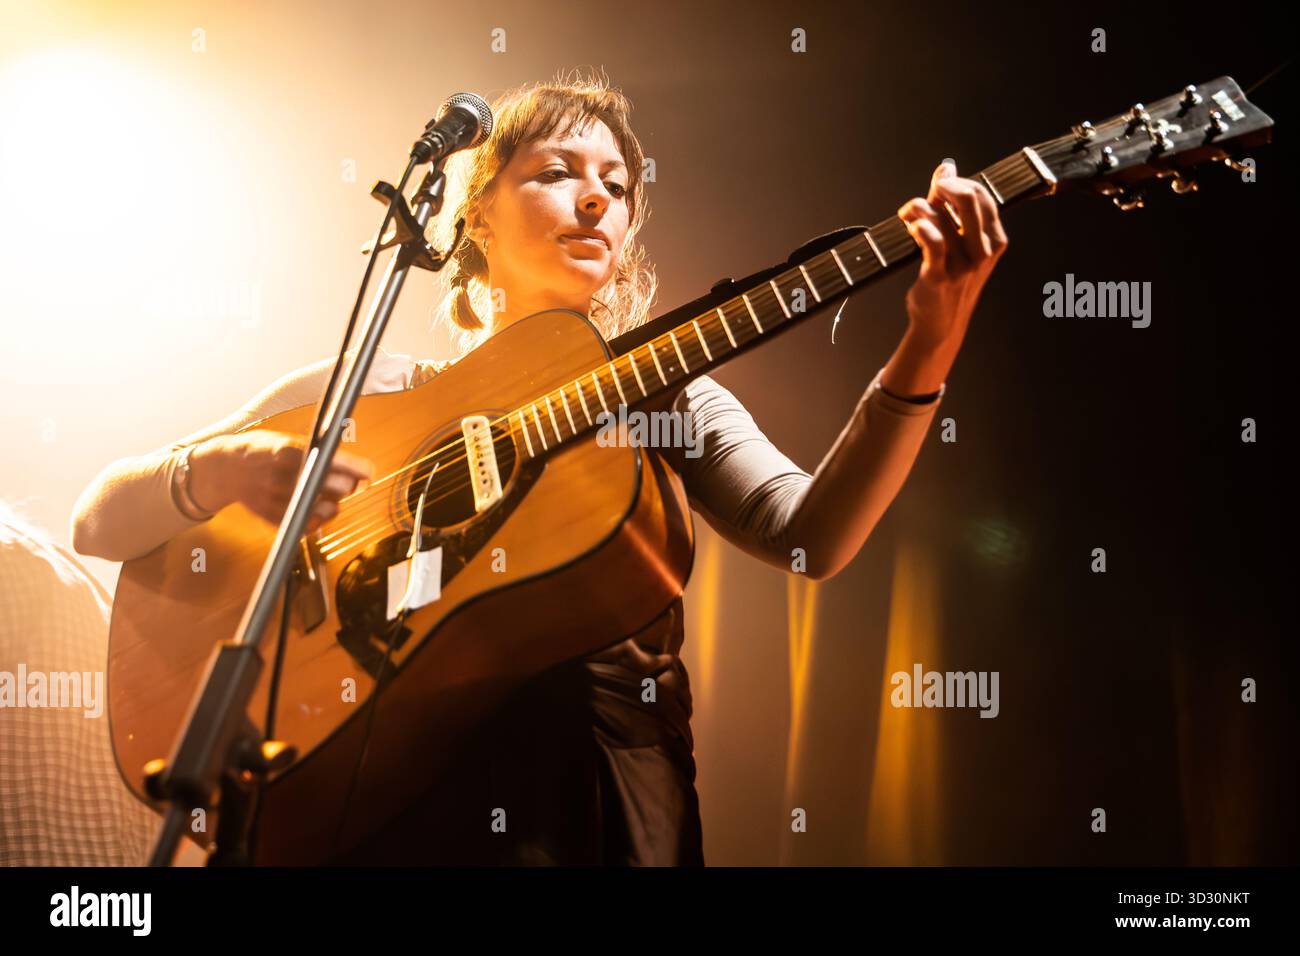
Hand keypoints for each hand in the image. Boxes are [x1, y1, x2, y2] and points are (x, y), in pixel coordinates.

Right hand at [189, 431, 373, 533]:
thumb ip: (315, 450)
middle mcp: (277, 476)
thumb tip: (350, 462)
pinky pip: (302, 524)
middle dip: (345, 486)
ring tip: (334, 498)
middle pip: (325, 486)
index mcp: (283, 452)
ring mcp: (272, 498)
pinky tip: (319, 511)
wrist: (224, 469)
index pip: (324, 460)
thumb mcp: (285, 440)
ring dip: (333, 504)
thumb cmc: (261, 451)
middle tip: (352, 484)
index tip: (368, 472)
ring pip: (317, 508)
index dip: (351, 467)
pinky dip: (316, 520)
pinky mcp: (268, 515)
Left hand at [897, 159, 1008, 352]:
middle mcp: (983, 251)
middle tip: (926, 194)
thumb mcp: (960, 241)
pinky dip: (919, 225)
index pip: (982, 195)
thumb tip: (947, 166)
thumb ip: (952, 204)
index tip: (938, 185)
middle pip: (969, 198)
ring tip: (907, 214)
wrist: (940, 324)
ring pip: (941, 218)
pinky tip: (910, 226)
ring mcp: (963, 266)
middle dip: (943, 186)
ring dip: (917, 207)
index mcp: (995, 240)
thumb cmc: (950, 277)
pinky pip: (932, 240)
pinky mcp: (939, 277)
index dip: (957, 182)